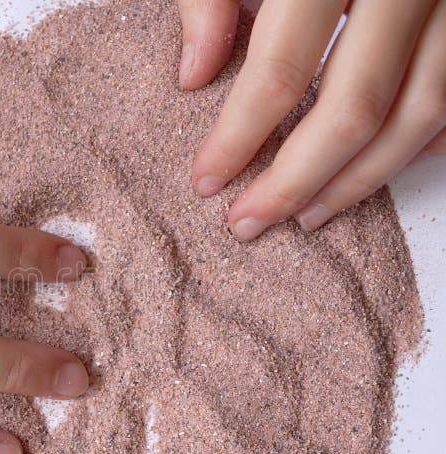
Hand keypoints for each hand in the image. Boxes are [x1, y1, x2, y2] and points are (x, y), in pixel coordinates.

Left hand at [178, 0, 445, 239]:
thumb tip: (193, 75)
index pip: (281, 71)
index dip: (239, 136)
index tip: (206, 182)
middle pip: (355, 110)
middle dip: (296, 181)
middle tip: (249, 221)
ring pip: (419, 114)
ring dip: (360, 179)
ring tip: (307, 214)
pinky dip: (421, 142)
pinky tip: (376, 169)